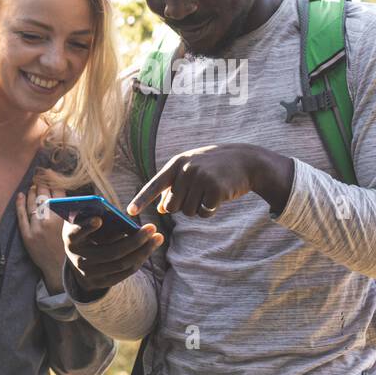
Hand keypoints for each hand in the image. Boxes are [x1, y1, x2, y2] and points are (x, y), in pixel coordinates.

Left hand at [17, 181, 66, 289]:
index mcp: (64, 218)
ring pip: (33, 204)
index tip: (52, 175)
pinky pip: (21, 216)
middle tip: (41, 176)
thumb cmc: (69, 247)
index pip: (59, 194)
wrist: (58, 268)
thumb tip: (66, 194)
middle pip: (44, 196)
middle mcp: (50, 221)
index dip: (54, 182)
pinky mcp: (27, 235)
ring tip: (33, 185)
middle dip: (42, 183)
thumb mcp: (74, 228)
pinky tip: (21, 195)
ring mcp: (37, 228)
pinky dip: (20, 204)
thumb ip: (70, 212)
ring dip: (33, 192)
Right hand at [63, 215, 163, 294]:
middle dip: (134, 240)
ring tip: (158, 237)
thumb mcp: (86, 222)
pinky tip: (150, 247)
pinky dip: (139, 259)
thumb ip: (99, 218)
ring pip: (121, 264)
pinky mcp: (101, 283)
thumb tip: (126, 221)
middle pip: (110, 252)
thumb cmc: (86, 231)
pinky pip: (125, 273)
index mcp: (71, 240)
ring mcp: (90, 274)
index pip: (76, 233)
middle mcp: (78, 259)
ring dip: (143, 251)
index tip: (99, 219)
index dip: (86, 227)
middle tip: (152, 227)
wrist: (77, 259)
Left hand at [126, 143, 294, 217]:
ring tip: (209, 191)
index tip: (129, 212)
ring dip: (198, 208)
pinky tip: (219, 197)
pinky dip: (210, 211)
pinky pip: (204, 214)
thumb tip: (161, 209)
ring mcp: (200, 178)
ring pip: (188, 212)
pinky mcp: (215, 189)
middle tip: (199, 192)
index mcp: (176, 164)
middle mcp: (185, 169)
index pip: (154, 184)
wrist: (246, 161)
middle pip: (172, 207)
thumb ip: (174, 187)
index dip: (141, 200)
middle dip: (183, 206)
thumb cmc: (215, 167)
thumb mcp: (192, 171)